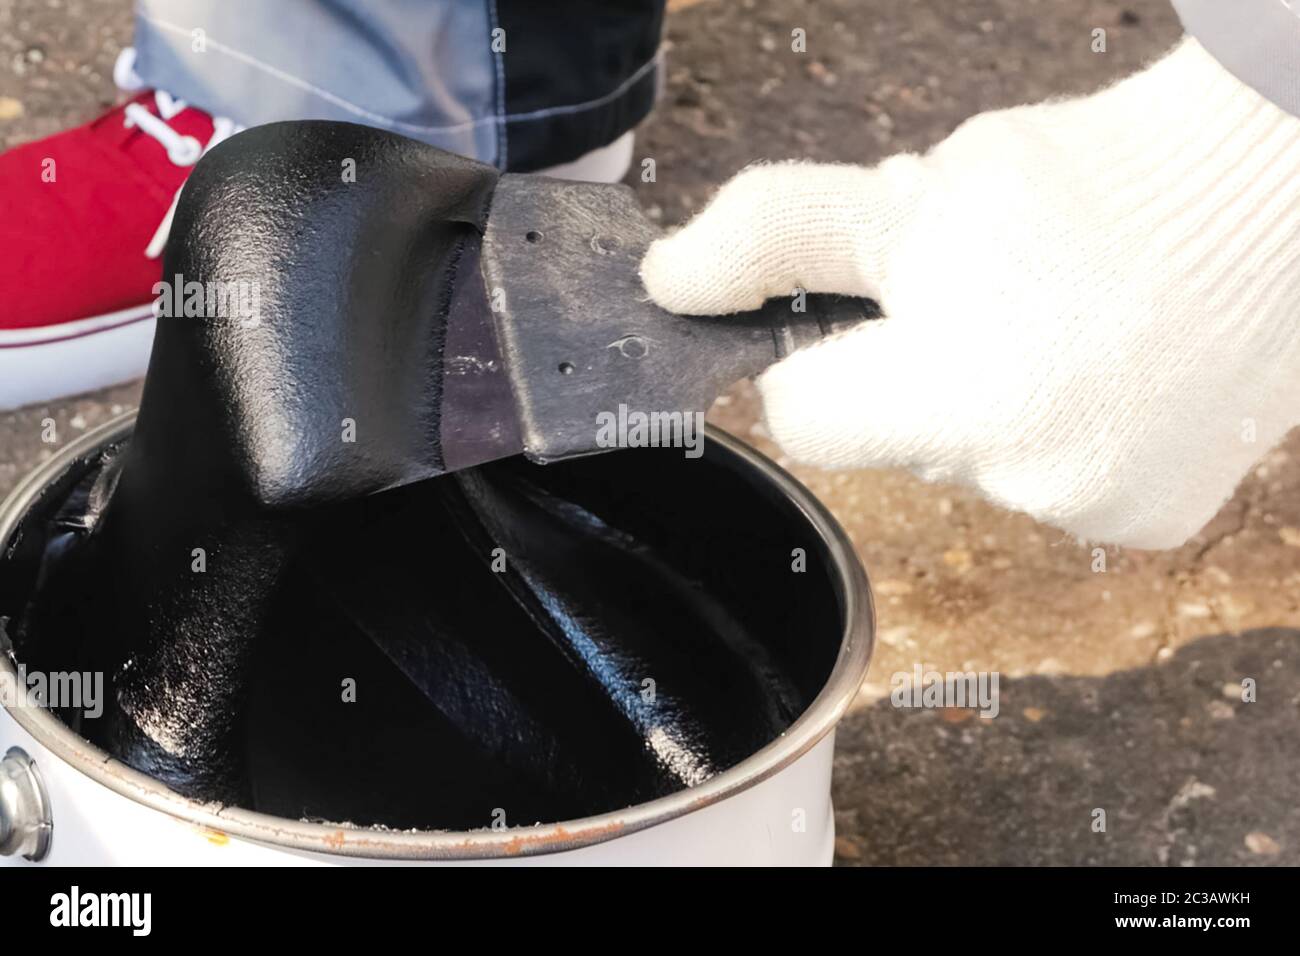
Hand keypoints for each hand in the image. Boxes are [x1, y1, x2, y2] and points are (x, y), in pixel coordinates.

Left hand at [641, 38, 1299, 547]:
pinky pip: (1050, 491)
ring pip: (971, 471)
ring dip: (988, 410)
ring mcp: (1097, 512)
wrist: (1266, 197)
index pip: (802, 416)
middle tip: (990, 304)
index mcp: (957, 395)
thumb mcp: (906, 199)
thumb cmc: (1080, 183)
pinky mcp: (1149, 522)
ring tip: (1061, 329)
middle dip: (912, 380)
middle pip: (890, 448)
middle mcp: (1030, 480)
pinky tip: (1107, 375)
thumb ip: (772, 240)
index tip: (860, 322)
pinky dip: (1059, 441)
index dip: (819, 360)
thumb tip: (666, 282)